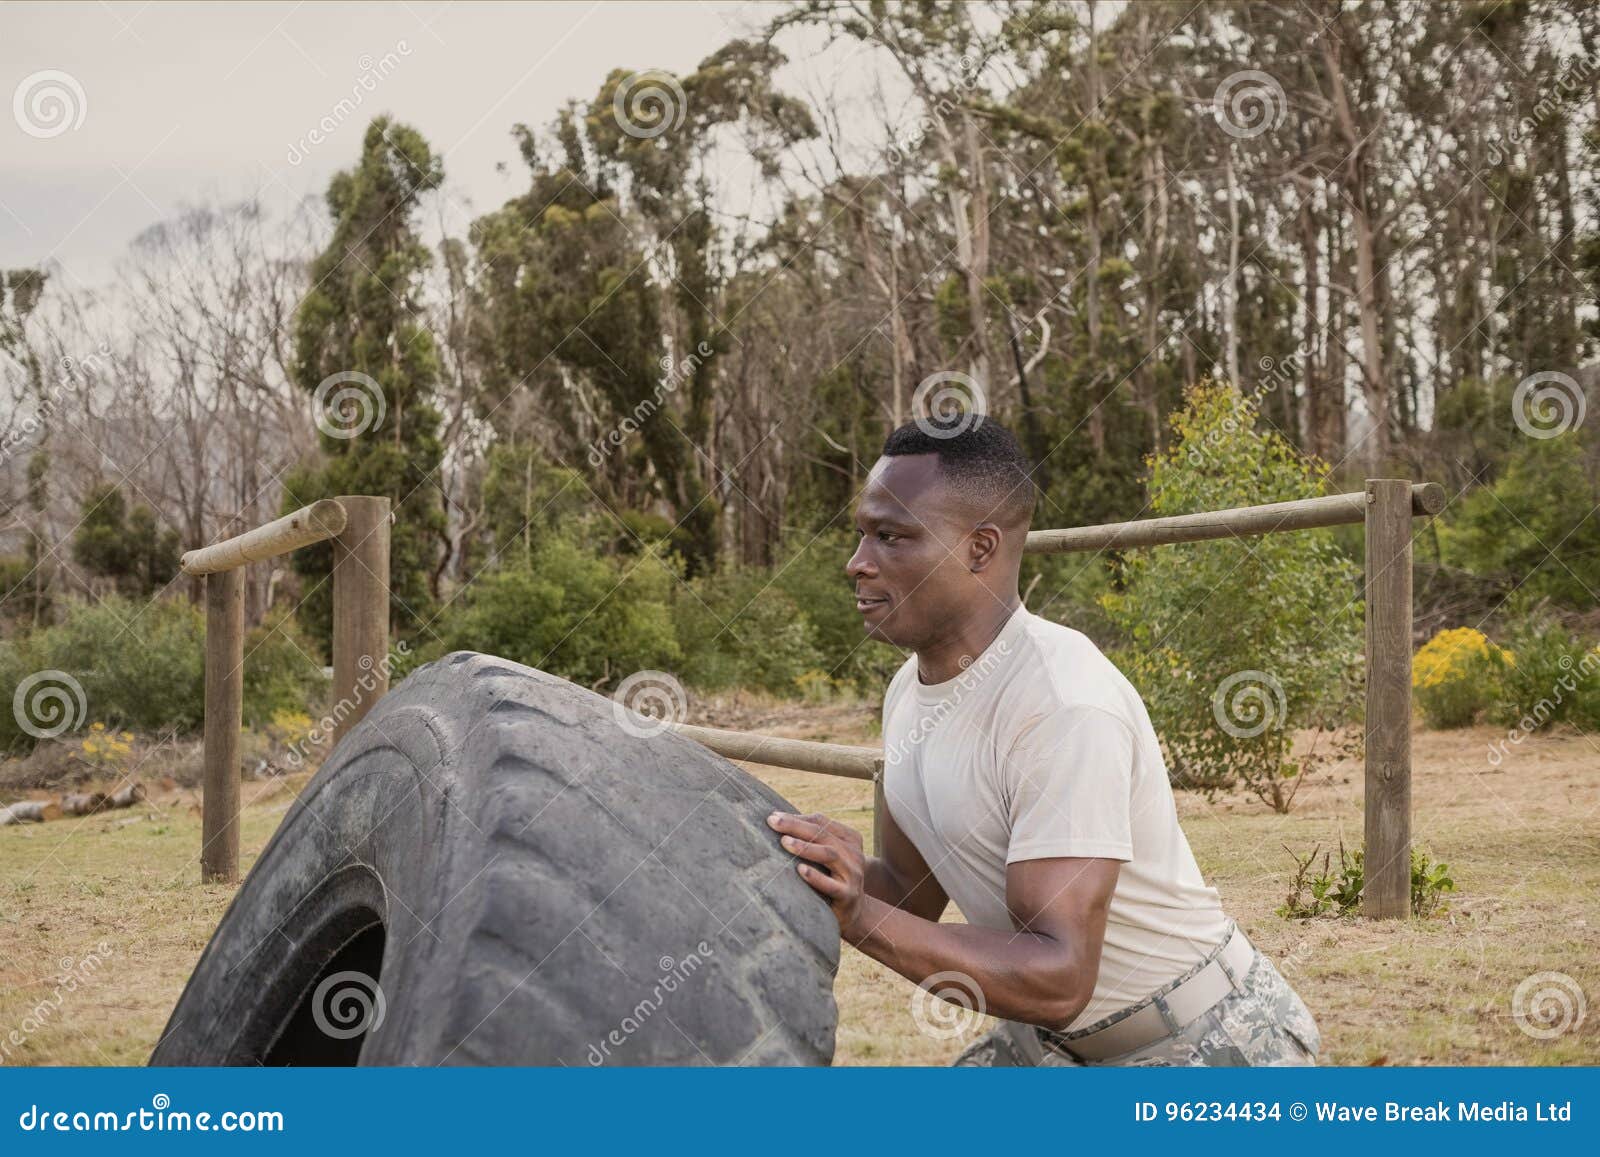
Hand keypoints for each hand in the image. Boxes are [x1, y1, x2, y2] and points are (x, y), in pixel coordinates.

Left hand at [767, 811, 869, 940]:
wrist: (855, 913)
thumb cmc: (832, 878)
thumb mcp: (828, 856)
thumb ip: (812, 839)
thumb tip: (777, 819)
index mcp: (849, 839)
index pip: (821, 822)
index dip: (797, 818)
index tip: (773, 816)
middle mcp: (853, 854)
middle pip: (823, 834)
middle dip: (796, 826)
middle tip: (773, 822)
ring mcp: (852, 874)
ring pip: (829, 855)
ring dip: (805, 847)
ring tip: (784, 842)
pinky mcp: (848, 895)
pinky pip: (831, 885)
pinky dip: (816, 877)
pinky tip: (800, 870)